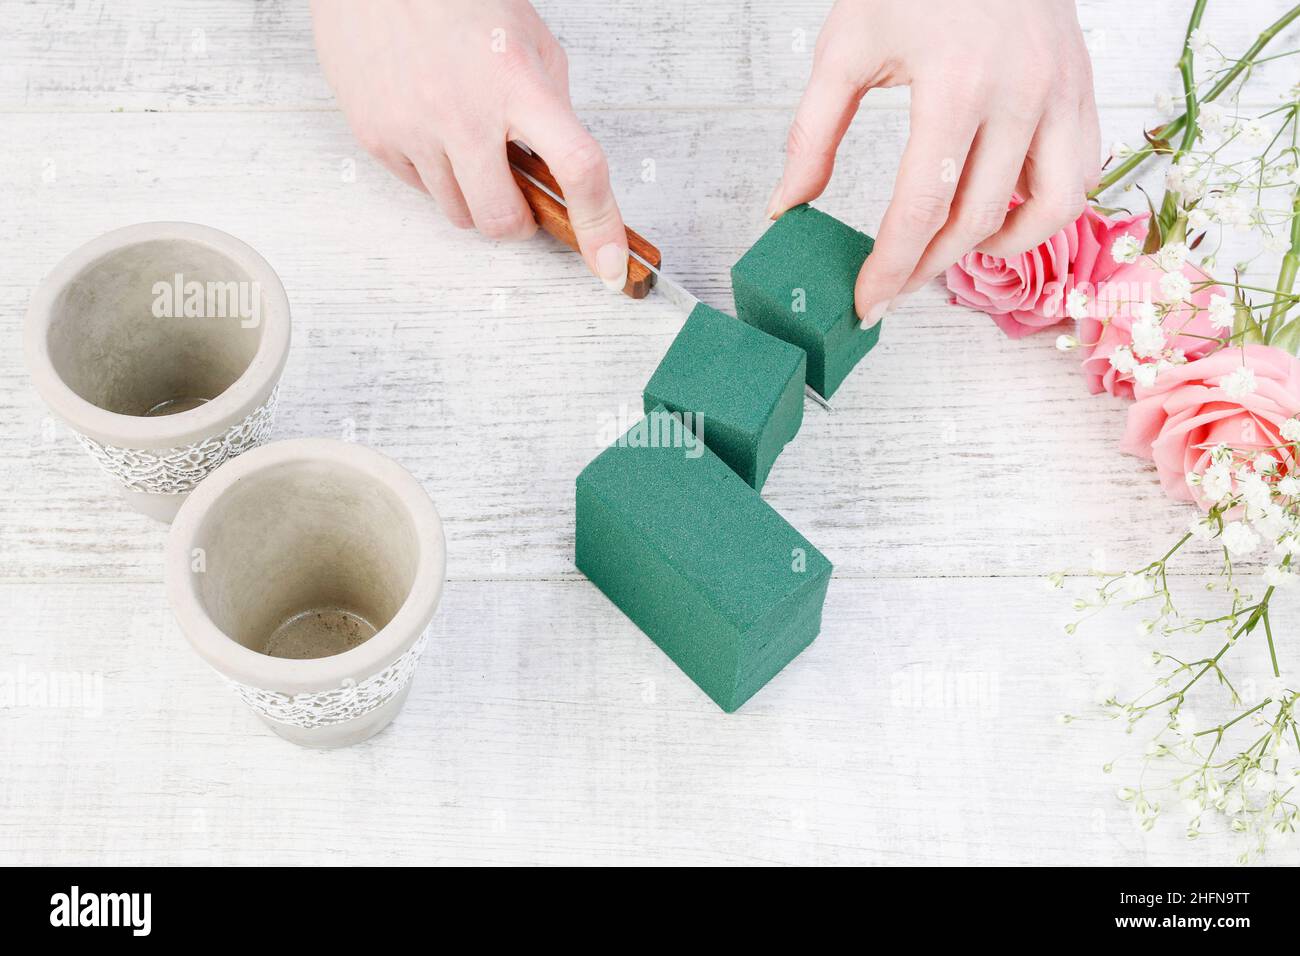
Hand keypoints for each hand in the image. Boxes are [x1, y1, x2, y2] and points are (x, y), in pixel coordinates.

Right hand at [311, 0, 628, 289]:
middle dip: (520, 220)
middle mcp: (463, 112)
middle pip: (504, 220)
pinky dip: (437, 176)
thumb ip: (552, 105)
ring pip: (461, 215)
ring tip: (469, 142)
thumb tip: (559, 168)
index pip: (576, 167)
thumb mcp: (527, 39)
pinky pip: (422, 191)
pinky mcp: (376, 139)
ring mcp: (414, 130)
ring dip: (477, 197)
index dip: (600, 224)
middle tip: (520, 191)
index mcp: (517, 82)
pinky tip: (433, 129)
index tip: (611, 263)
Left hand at [769, 0, 1099, 324]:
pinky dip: (1046, 208)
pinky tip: (999, 210)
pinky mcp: (1082, 89)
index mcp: (954, 84)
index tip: (867, 302)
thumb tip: (787, 206)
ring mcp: (1061, 92)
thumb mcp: (847, 47)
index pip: (921, 207)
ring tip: (952, 250)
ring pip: (1051, 210)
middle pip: (977, 220)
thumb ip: (812, 134)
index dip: (891, 266)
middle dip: (929, 267)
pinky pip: (1081, 173)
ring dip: (1000, 247)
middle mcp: (1019, 94)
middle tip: (894, 286)